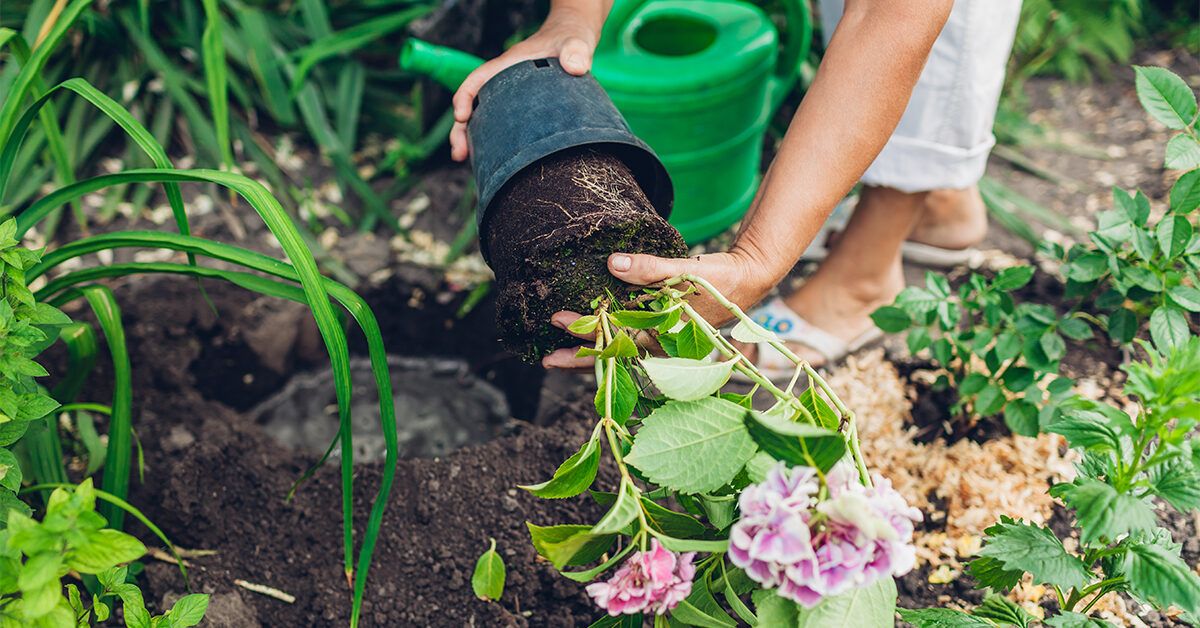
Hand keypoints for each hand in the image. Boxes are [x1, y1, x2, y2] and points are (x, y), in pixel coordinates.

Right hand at [450, 15, 598, 160]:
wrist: (576, 38)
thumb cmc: (572, 37)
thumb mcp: (576, 41)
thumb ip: (577, 50)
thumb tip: (576, 66)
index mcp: (509, 66)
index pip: (478, 80)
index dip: (464, 98)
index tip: (461, 117)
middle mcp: (505, 82)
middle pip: (475, 106)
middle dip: (461, 129)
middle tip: (459, 153)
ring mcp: (512, 96)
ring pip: (486, 119)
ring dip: (473, 140)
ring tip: (466, 161)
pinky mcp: (524, 109)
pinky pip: (504, 125)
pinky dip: (495, 143)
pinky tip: (497, 162)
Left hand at [542, 248, 775, 368]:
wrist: (747, 280)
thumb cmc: (719, 279)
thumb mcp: (686, 271)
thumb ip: (650, 268)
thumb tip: (611, 264)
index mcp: (666, 336)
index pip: (618, 341)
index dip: (586, 335)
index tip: (559, 321)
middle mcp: (662, 346)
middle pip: (615, 357)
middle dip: (580, 357)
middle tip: (546, 357)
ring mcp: (662, 343)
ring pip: (620, 354)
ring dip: (591, 353)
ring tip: (558, 355)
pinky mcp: (662, 334)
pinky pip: (629, 343)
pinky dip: (608, 343)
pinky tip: (589, 339)